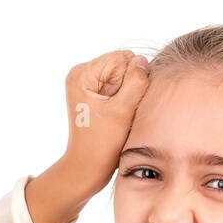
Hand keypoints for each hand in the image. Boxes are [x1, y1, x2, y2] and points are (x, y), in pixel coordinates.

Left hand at [61, 50, 150, 195]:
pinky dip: (122, 98)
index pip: (122, 58)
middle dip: (128, 85)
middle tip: (118, 111)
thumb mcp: (122, 112)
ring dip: (126, 93)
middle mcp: (80, 73)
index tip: (121, 104)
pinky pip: (118, 84)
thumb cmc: (102, 143)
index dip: (131, 79)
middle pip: (121, 64)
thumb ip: (135, 82)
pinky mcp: (92, 91)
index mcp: (82, 74)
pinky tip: (114, 115)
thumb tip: (142, 60)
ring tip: (116, 114)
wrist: (87, 165)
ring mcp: (86, 82)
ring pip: (122, 74)